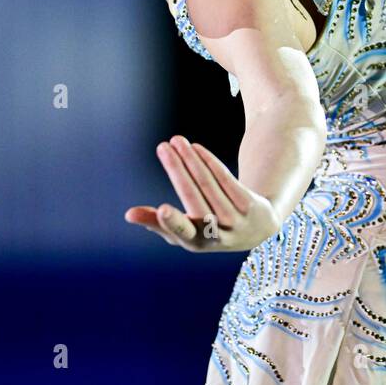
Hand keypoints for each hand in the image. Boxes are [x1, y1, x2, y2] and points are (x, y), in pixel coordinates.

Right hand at [124, 135, 281, 252]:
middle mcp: (218, 236)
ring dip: (192, 159)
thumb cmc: (209, 230)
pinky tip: (196, 148)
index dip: (172, 222)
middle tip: (162, 146)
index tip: (162, 209)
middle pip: (195, 198)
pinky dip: (210, 162)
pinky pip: (226, 179)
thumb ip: (157, 224)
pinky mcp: (250, 205)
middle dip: (177, 170)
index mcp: (197, 244)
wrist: (257, 229)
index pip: (184, 233)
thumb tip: (129, 215)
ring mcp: (237, 220)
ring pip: (210, 184)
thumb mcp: (185, 232)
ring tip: (176, 140)